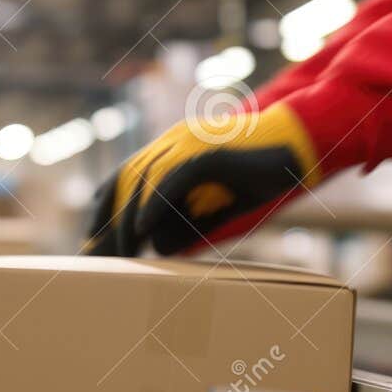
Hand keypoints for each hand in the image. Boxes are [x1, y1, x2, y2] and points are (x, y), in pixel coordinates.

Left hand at [84, 101, 321, 255]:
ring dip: (129, 217)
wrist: (298, 148)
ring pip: (145, 179)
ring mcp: (192, 143)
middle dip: (107, 215)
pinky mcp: (210, 153)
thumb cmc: (258, 177)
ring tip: (121, 250)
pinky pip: (173, 179)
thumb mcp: (215, 204)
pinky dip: (155, 204)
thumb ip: (188, 221)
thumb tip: (160, 248)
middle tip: (95, 250)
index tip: (93, 236)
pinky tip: (143, 228)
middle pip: (127, 176)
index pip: (126, 174)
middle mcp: (175, 141)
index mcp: (173, 147)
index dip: (105, 204)